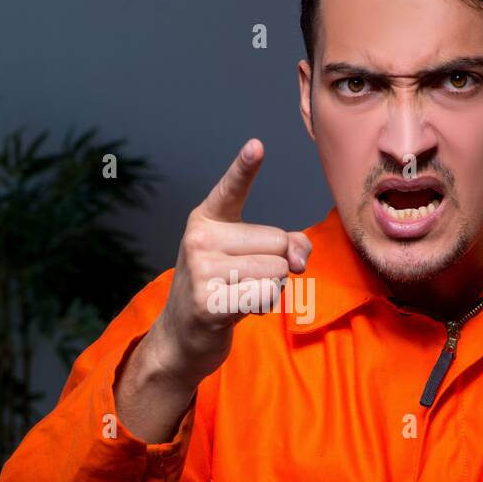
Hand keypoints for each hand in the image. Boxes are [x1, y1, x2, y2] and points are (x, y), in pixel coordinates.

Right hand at [147, 139, 312, 386]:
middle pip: (277, 242)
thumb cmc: (223, 288)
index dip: (245, 167)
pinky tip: (236, 310)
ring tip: (240, 294)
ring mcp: (201, 270)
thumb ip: (285, 244)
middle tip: (244, 280)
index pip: (231, 189)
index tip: (257, 145)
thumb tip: (300, 258)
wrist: (182, 336)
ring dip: (271, 288)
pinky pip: (266, 295)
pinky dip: (263, 306)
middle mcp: (200, 239)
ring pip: (277, 270)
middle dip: (276, 265)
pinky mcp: (209, 302)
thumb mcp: (250, 256)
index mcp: (207, 219)